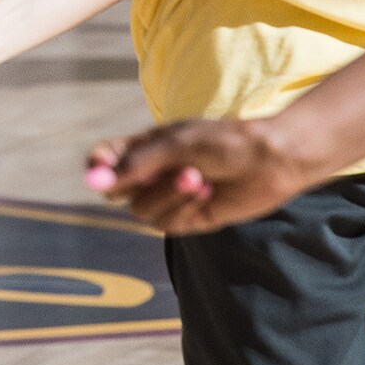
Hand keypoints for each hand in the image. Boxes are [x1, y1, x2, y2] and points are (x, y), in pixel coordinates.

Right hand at [85, 117, 305, 233]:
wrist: (269, 160)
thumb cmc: (224, 141)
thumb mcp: (175, 145)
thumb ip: (135, 164)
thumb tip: (95, 183)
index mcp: (144, 148)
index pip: (104, 161)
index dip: (96, 167)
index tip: (98, 168)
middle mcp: (152, 174)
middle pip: (118, 193)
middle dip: (142, 183)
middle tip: (170, 169)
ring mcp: (169, 198)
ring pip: (143, 211)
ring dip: (169, 195)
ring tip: (198, 177)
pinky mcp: (188, 218)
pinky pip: (168, 224)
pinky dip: (186, 207)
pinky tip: (208, 191)